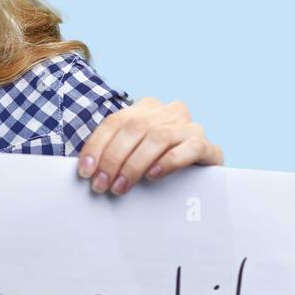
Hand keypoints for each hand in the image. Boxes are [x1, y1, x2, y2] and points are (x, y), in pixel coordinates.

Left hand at [76, 98, 222, 195]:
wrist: (197, 181)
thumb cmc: (154, 167)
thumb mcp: (130, 155)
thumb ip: (112, 154)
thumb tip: (86, 170)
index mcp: (146, 108)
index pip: (115, 122)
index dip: (96, 146)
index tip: (85, 171)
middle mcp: (170, 112)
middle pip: (135, 128)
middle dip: (113, 158)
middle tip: (102, 184)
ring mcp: (191, 127)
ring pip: (158, 137)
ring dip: (134, 165)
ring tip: (121, 186)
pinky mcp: (209, 147)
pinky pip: (191, 147)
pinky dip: (169, 161)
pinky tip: (154, 175)